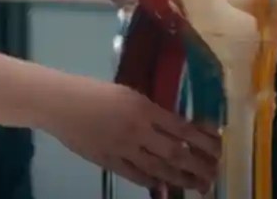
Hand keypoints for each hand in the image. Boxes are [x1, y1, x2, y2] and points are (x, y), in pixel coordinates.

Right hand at [49, 78, 220, 191]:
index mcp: (143, 108)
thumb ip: (149, 111)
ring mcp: (122, 148)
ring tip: (197, 186)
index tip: (218, 147)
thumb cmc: (90, 90)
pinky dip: (152, 181)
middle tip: (213, 174)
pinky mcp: (108, 160)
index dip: (203, 140)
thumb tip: (173, 128)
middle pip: (176, 153)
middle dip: (198, 166)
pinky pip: (136, 175)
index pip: (182, 128)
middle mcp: (137, 130)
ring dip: (181, 179)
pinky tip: (163, 185)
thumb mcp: (126, 93)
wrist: (58, 102)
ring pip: (159, 169)